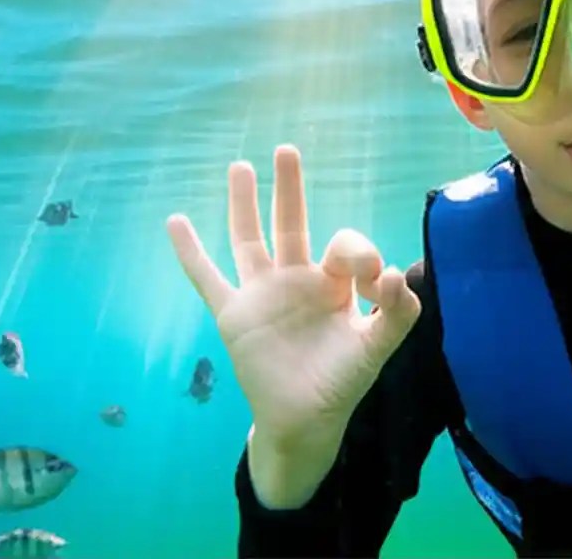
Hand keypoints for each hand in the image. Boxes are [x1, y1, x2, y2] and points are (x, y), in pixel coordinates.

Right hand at [166, 145, 420, 445]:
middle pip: (292, 223)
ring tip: (240, 167)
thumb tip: (396, 273)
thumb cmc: (342, 382)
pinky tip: (175, 221)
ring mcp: (262, 295)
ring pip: (250, 240)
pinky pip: (208, 278)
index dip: (361, 254)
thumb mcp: (377, 348)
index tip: (374, 284)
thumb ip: (396, 314)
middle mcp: (297, 280)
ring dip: (244, 204)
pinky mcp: (233, 316)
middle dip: (290, 189)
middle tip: (287, 150)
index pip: (345, 247)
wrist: (305, 421)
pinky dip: (190, 252)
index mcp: (334, 284)